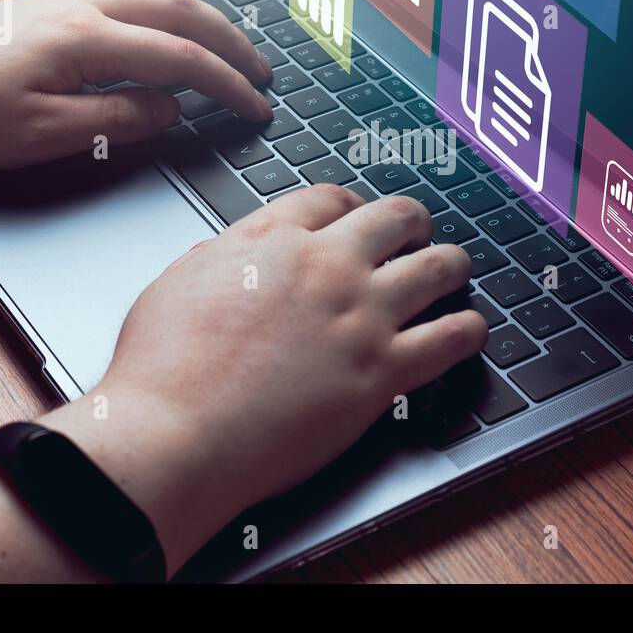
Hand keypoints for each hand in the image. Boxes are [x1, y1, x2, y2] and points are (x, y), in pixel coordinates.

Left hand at [0, 0, 272, 168]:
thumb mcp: (43, 135)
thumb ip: (117, 120)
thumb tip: (169, 109)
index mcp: (84, 39)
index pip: (180, 58)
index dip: (227, 84)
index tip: (257, 105)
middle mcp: (80, 5)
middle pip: (180, 10)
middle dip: (230, 41)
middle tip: (262, 70)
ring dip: (202, 13)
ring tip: (229, 42)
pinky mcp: (48, 0)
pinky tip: (167, 14)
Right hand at [43, 185, 487, 571]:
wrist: (175, 434)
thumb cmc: (163, 370)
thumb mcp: (179, 281)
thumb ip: (221, 254)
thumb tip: (238, 248)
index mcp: (275, 242)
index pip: (330, 199)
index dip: (351, 203)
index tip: (358, 213)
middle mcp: (328, 269)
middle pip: (395, 218)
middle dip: (411, 222)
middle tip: (416, 233)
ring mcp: (362, 317)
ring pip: (437, 267)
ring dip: (451, 263)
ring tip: (455, 269)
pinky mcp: (382, 372)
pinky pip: (450, 338)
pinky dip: (468, 328)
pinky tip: (469, 328)